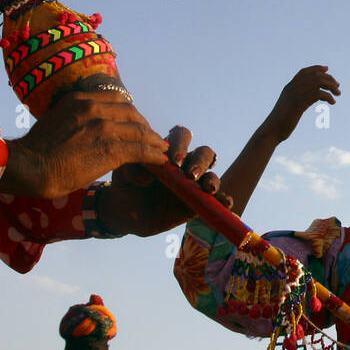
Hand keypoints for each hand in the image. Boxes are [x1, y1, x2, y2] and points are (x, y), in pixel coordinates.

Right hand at [0, 91, 167, 199]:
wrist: (27, 166)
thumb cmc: (35, 151)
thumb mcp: (55, 121)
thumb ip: (74, 118)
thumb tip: (82, 126)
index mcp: (80, 100)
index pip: (116, 99)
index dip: (130, 112)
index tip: (135, 122)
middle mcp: (93, 109)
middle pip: (131, 113)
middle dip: (143, 125)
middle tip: (151, 136)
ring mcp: (103, 127)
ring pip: (139, 131)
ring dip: (152, 141)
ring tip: (160, 148)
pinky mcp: (110, 148)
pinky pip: (140, 150)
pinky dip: (153, 155)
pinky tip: (159, 160)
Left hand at [99, 125, 232, 235]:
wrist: (126, 213)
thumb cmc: (125, 187)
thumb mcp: (122, 175)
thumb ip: (130, 169)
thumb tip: (145, 176)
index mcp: (169, 151)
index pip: (183, 136)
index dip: (181, 144)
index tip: (172, 161)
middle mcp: (186, 164)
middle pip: (204, 153)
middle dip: (200, 161)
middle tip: (189, 175)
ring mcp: (195, 184)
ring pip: (212, 174)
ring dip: (213, 179)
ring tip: (208, 189)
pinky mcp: (199, 202)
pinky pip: (217, 199)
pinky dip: (224, 199)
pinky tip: (226, 204)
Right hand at [263, 66, 340, 142]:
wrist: (272, 130)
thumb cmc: (280, 123)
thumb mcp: (288, 108)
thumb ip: (296, 101)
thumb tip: (304, 102)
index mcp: (289, 88)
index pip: (304, 72)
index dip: (316, 68)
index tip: (327, 69)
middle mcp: (292, 88)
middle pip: (314, 75)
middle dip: (328, 78)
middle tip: (337, 86)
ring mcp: (296, 94)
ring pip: (318, 82)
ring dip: (331, 86)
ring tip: (338, 93)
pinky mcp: (300, 103)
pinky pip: (318, 94)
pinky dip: (328, 96)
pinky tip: (332, 102)